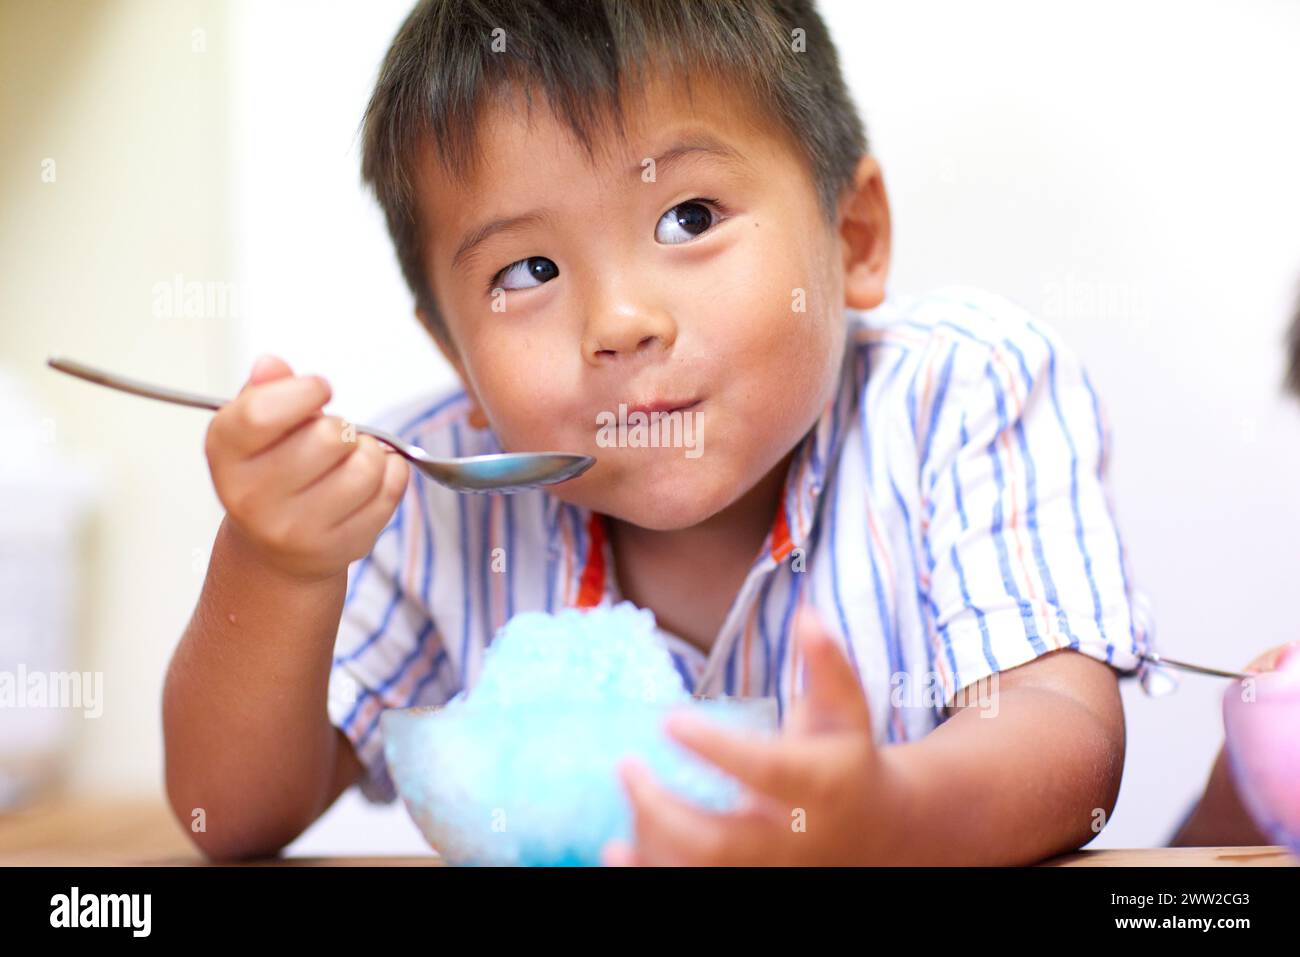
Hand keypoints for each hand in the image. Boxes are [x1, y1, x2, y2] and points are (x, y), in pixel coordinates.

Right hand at [205, 354, 408, 582]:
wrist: (276, 548)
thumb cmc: (270, 473)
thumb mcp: (253, 429)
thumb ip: (264, 391)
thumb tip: (272, 364)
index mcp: (225, 455)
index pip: (262, 413)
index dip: (304, 391)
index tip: (318, 390)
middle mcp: (253, 498)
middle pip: (327, 437)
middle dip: (341, 427)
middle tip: (332, 438)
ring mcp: (298, 529)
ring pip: (366, 465)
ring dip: (369, 451)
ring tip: (349, 460)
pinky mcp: (342, 546)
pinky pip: (391, 489)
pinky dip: (391, 473)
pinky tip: (368, 480)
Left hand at [602, 605, 911, 865]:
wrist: (882, 838)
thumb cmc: (848, 760)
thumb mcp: (848, 709)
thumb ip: (828, 663)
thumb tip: (806, 613)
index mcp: (821, 787)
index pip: (765, 771)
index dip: (715, 749)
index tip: (668, 720)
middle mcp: (794, 841)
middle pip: (721, 842)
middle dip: (663, 809)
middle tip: (626, 766)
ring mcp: (770, 874)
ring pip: (700, 873)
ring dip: (650, 841)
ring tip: (627, 793)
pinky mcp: (750, 888)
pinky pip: (693, 893)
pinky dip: (648, 876)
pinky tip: (617, 847)